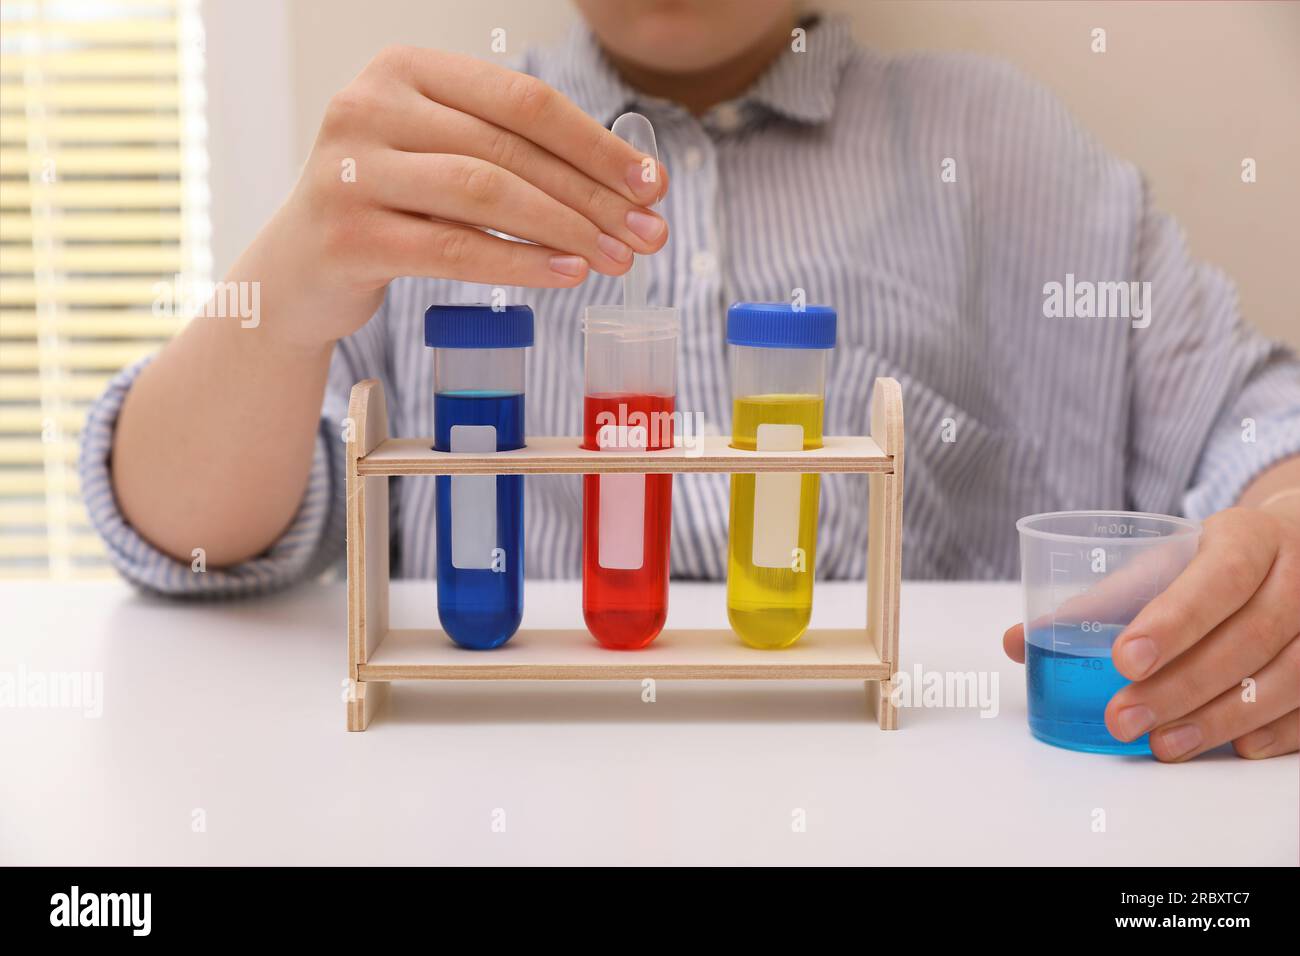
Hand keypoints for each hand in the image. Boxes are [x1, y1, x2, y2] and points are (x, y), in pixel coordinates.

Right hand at [260, 45, 669, 347]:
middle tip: (648, 233)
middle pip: (510, 147)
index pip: (523, 101)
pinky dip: (521, 262)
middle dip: (593, 195)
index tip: (651, 184)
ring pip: (485, 193)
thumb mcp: (443, 160)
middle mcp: (370, 105)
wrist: (298, 271)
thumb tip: (630, 185)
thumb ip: (514, 155)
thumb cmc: (391, 209)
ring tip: (617, 258)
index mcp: (404, 70)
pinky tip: (567, 274)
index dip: (596, 144)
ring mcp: (353, 169)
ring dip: (566, 229)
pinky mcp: (348, 234)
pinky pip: (454, 250)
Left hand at [1003, 503, 1299, 760]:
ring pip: (1286, 678)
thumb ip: (1095, 603)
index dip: (1174, 621)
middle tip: (1124, 718)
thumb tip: (1016, 641)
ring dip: (1219, 718)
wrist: (1289, 550)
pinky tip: (1230, 747)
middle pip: (1248, 637)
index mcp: (1249, 538)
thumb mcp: (1157, 565)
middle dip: (1182, 686)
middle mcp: (1299, 575)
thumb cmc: (1207, 563)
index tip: (1124, 659)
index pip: (1217, 579)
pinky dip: (1272, 731)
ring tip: (1161, 743)